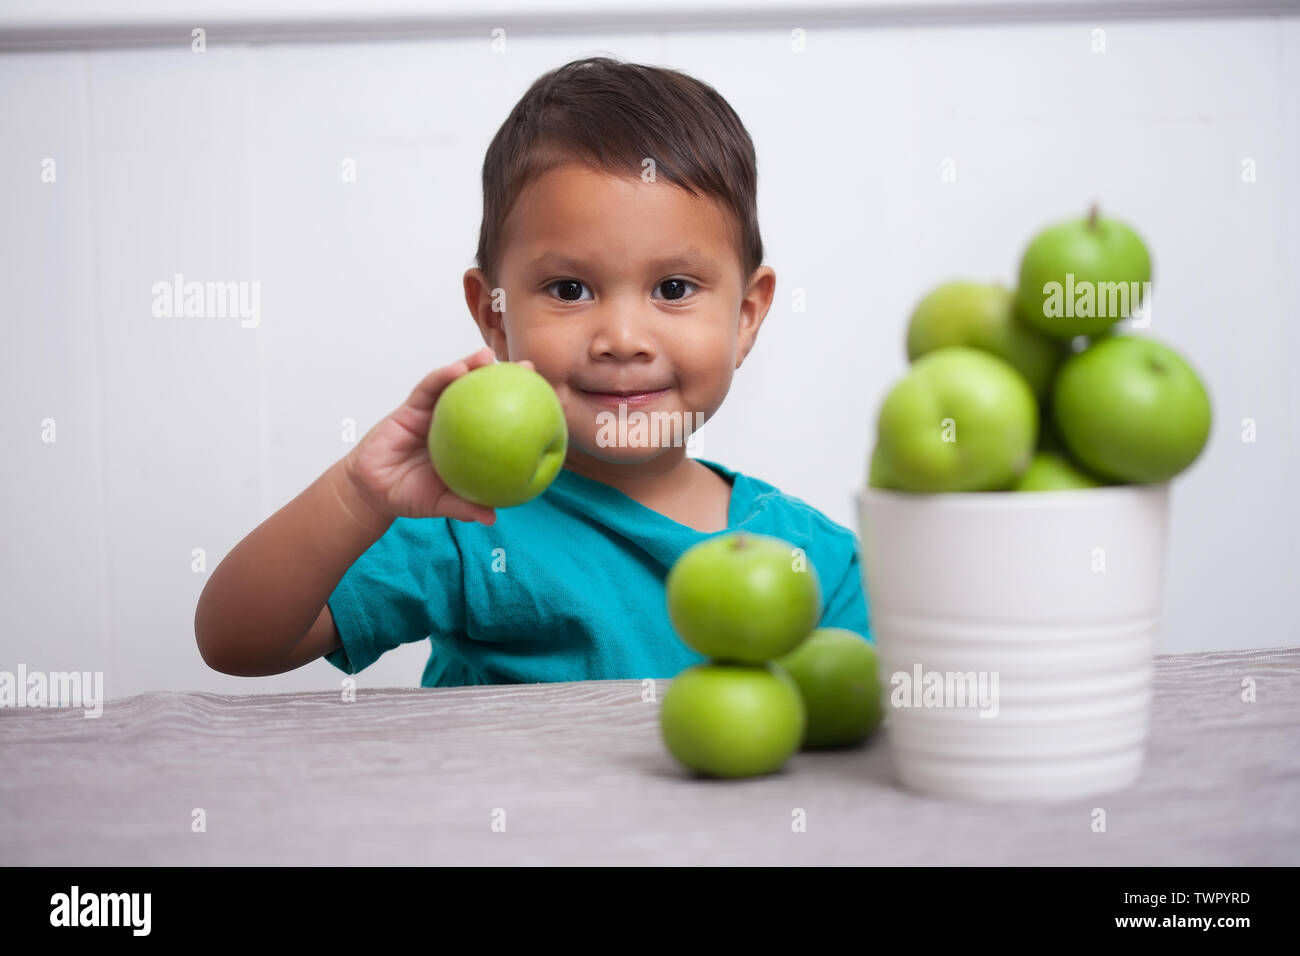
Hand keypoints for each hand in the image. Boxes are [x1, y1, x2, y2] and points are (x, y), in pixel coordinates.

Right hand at [342, 348, 535, 523]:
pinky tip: (457, 369)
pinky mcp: (410, 408)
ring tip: (488, 357)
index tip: (545, 400)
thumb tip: (492, 518)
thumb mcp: (441, 504)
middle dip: (503, 377)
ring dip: (471, 365)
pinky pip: (428, 388)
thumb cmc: (410, 496)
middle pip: (481, 395)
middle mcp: (454, 423)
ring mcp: (433, 412)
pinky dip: (443, 376)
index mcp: (467, 443)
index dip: (519, 409)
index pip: (497, 421)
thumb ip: (464, 507)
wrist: (372, 492)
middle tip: (527, 367)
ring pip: (455, 383)